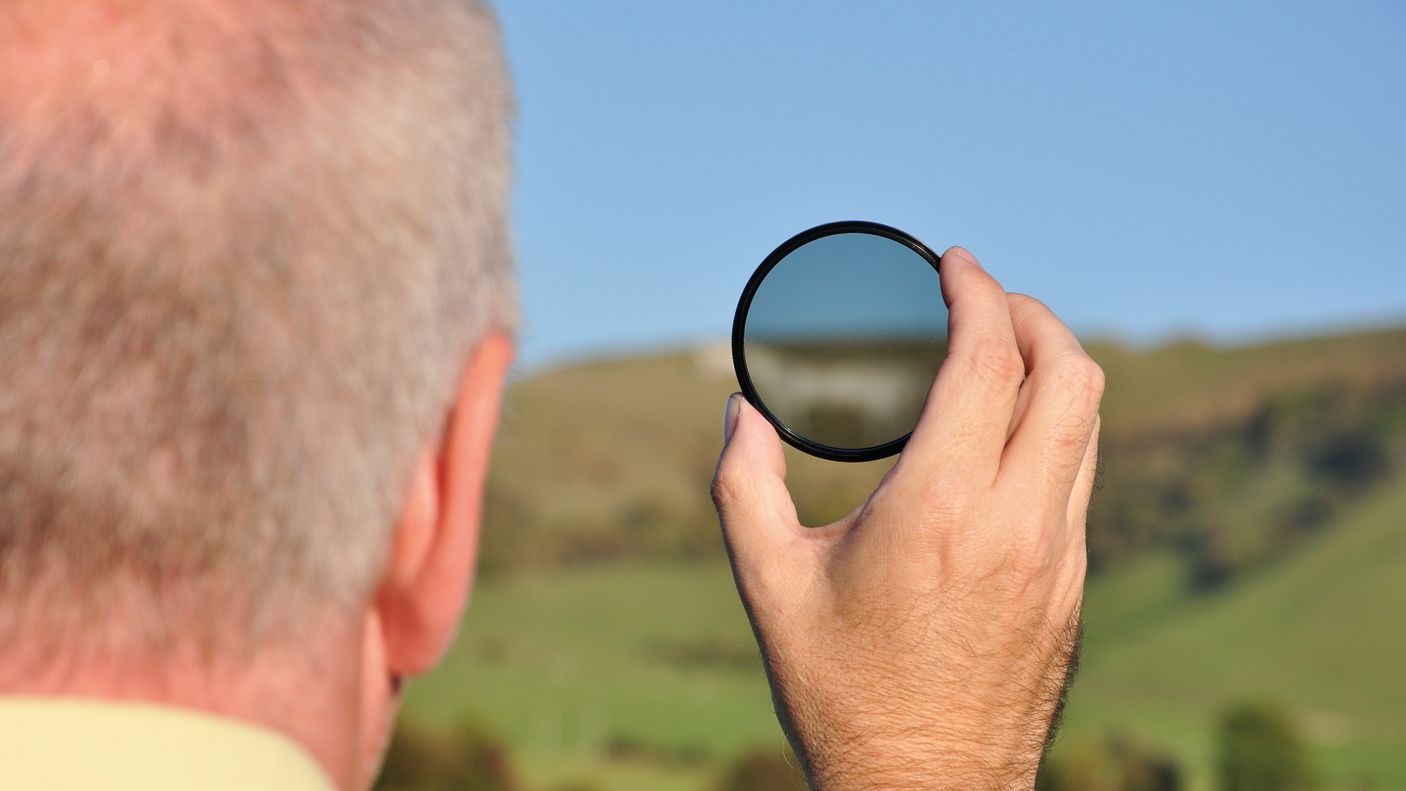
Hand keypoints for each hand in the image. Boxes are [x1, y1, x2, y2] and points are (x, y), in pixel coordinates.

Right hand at [711, 247, 1102, 789]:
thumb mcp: (769, 586)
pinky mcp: (1073, 588)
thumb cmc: (840, 695)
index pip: (989, 360)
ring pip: (1089, 424)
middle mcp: (1016, 523)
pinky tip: (1009, 438)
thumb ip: (743, 487)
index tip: (955, 263)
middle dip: (1032, 313)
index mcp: (938, 509)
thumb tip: (736, 414)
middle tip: (984, 299)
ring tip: (1001, 353)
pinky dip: (1055, 428)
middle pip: (1070, 374)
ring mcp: (1058, 558)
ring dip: (1054, 367)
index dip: (979, 292)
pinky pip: (1082, 476)